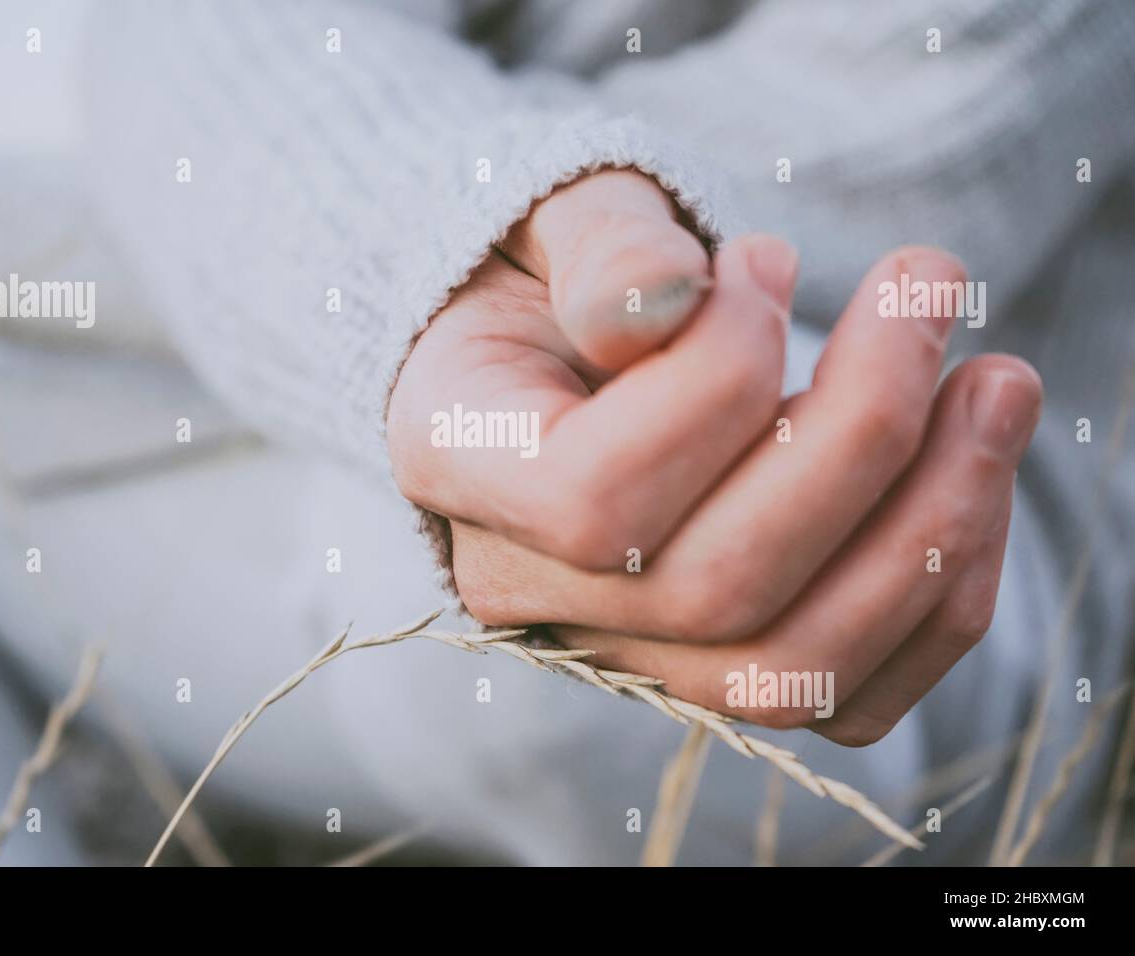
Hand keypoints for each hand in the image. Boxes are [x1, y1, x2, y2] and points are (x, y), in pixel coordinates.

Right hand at [387, 170, 1041, 744]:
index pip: (593, 497)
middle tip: (929, 285)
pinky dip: (941, 599)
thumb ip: (602, 248)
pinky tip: (977, 476)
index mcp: (459, 466)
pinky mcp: (715, 668)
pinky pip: (843, 694)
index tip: (772, 257)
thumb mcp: (560, 218)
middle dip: (861, 434)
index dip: (717, 380)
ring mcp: (624, 648)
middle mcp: (527, 590)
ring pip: (790, 665)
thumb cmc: (561, 272)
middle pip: (714, 588)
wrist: (554, 353)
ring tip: (995, 384)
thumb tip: (664, 303)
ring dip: (932, 525)